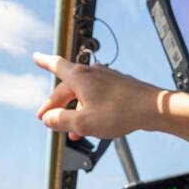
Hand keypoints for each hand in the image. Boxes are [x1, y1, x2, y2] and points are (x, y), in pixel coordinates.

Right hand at [32, 51, 179, 140]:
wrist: (152, 108)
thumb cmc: (120, 112)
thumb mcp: (83, 122)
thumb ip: (61, 120)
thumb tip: (48, 118)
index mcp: (79, 78)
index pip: (56, 66)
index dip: (44, 62)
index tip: (36, 57)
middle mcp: (92, 74)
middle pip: (67, 88)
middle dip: (56, 105)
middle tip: (48, 120)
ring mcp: (106, 79)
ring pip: (83, 95)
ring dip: (74, 112)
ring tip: (71, 131)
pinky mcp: (118, 87)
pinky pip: (96, 98)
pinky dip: (89, 110)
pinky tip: (92, 124)